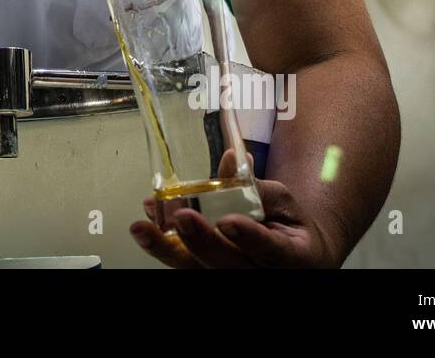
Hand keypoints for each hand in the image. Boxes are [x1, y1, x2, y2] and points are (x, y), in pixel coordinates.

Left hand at [129, 149, 340, 267]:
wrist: (292, 257)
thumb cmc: (286, 226)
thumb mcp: (282, 201)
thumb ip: (255, 184)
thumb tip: (232, 158)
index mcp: (290, 256)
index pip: (270, 250)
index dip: (248, 237)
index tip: (228, 221)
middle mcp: (260, 273)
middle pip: (228, 265)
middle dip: (202, 241)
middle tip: (182, 216)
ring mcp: (232, 276)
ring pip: (199, 270)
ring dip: (168, 250)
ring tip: (142, 229)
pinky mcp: (208, 271)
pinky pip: (185, 265)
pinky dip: (162, 246)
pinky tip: (145, 228)